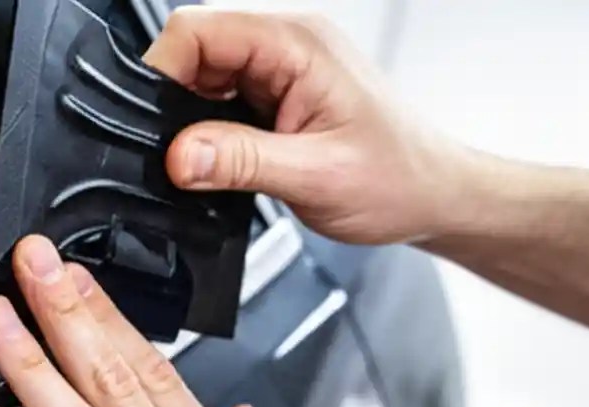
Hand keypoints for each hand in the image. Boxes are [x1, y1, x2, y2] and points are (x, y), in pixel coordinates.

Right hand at [143, 9, 473, 244]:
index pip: (196, 30)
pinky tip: (229, 158)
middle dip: (175, 102)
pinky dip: (209, 130)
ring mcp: (279, 66)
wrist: (431, 195)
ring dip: (194, 120)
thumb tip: (178, 155)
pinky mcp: (275, 92)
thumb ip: (240, 162)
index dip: (163, 73)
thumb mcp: (314, 176)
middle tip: (190, 154)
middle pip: (192, 49)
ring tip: (222, 160)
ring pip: (201, 76)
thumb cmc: (397, 179)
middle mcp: (286, 44)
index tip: (157, 126)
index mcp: (297, 44)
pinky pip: (219, 98)